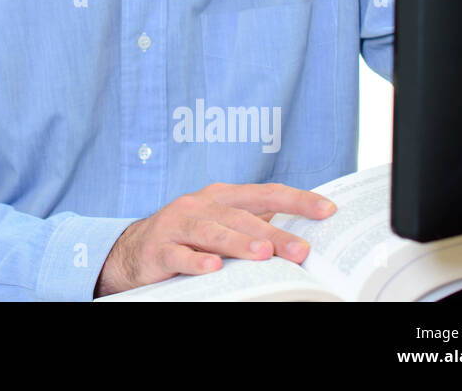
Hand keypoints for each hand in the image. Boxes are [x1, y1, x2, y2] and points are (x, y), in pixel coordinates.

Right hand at [94, 182, 336, 297]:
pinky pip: (180, 255)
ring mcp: (177, 225)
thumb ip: (254, 225)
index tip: (328, 210)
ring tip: (263, 253)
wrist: (133, 251)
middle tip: (300, 250)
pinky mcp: (159, 249)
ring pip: (212, 232)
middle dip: (272, 233)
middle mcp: (199, 205)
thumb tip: (304, 236)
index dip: (297, 200)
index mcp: (220, 197)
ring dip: (238, 242)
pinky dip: (197, 260)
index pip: (265, 194)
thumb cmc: (188, 237)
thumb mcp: (220, 225)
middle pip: (241, 217)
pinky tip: (214, 267)